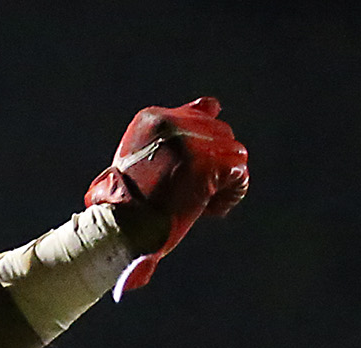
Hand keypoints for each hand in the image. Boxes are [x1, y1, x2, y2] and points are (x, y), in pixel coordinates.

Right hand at [83, 97, 248, 294]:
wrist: (120, 229)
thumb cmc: (127, 203)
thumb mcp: (142, 156)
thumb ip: (174, 131)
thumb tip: (214, 104)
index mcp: (154, 118)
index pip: (200, 117)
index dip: (198, 151)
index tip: (179, 175)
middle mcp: (173, 122)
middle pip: (221, 134)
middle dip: (212, 166)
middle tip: (186, 193)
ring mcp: (192, 142)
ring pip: (235, 153)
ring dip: (223, 182)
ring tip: (198, 202)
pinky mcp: (208, 164)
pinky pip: (240, 174)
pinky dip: (231, 195)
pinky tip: (208, 209)